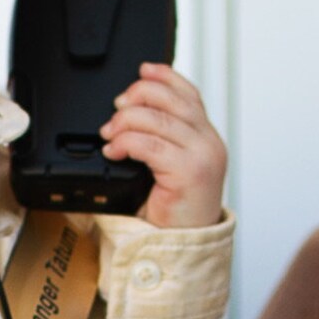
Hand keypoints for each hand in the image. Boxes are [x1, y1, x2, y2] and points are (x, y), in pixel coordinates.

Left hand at [100, 63, 227, 228]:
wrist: (183, 247)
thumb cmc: (172, 212)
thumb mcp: (165, 167)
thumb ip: (158, 139)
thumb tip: (126, 112)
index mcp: (206, 138)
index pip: (189, 93)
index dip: (164, 76)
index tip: (142, 71)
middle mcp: (209, 142)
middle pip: (171, 99)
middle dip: (137, 96)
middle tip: (115, 111)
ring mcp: (202, 156)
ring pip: (158, 118)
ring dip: (126, 121)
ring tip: (110, 135)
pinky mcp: (189, 172)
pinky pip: (149, 144)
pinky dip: (126, 142)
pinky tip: (115, 150)